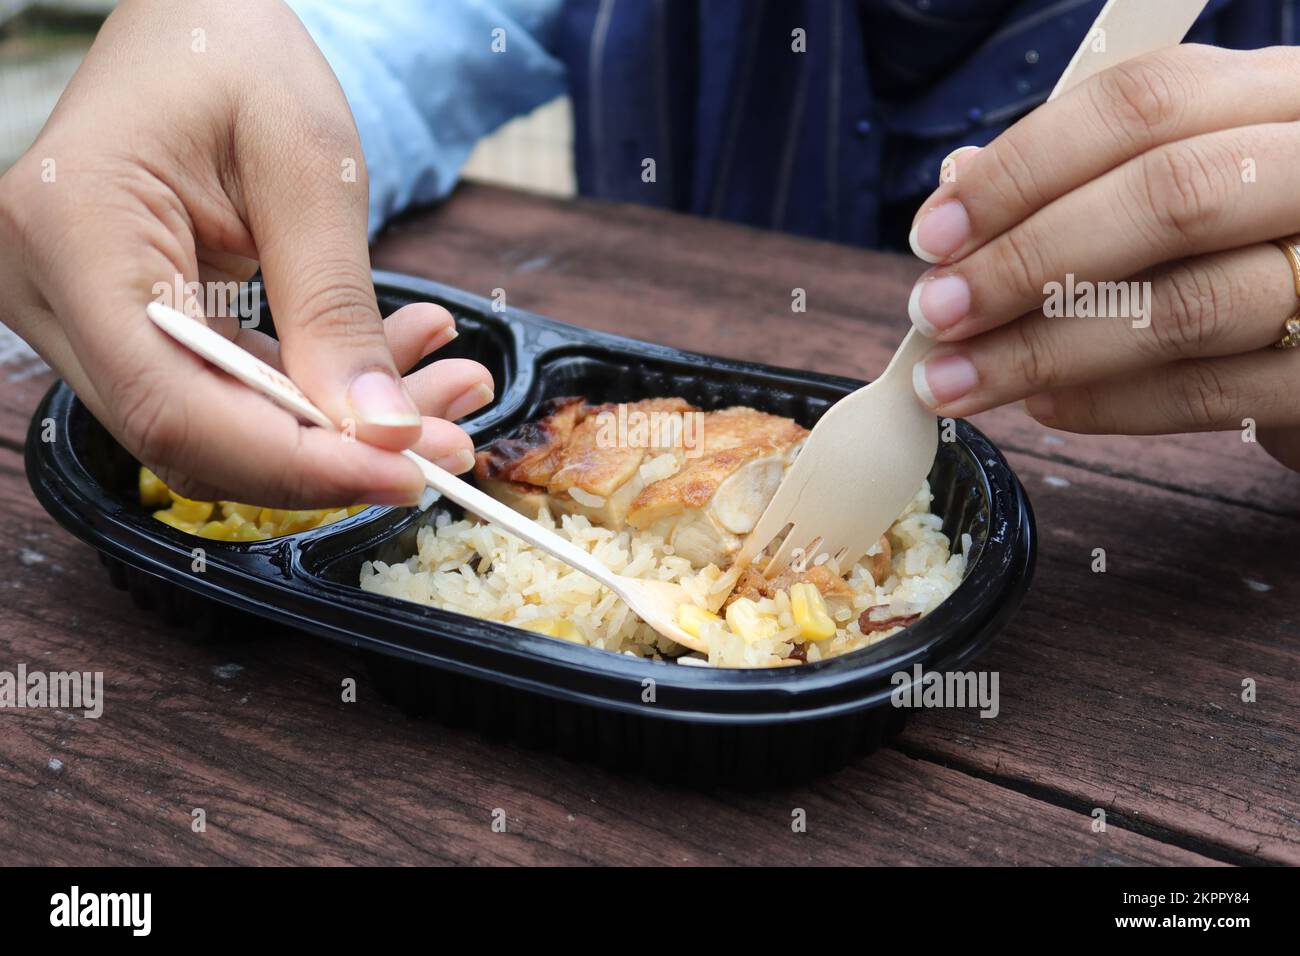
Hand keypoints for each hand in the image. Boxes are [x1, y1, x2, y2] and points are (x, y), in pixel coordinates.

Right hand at [0, 0, 492, 505]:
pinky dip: (311, 395)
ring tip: (446, 389)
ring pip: (215, 427)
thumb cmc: (237, 53)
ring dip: (336, 430)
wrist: (194, 21)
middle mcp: (48, 288)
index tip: (407, 473)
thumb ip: (335, 306)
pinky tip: (397, 365)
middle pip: (193, 434)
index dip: (297, 464)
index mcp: (75, 232)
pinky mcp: (121, 323)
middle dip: (333, 455)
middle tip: (449, 443)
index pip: (176, 405)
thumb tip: (382, 432)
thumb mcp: (308, 167)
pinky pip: (221, 393)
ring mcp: (75, 312)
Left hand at [904, 44, 1299, 470]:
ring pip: (1189, 308)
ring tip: (957, 379)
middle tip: (935, 313)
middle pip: (1171, 197)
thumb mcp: (1180, 176)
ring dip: (1045, 351)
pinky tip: (1041, 406)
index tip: (933, 235)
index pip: (1143, 103)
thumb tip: (958, 180)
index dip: (1023, 170)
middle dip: (1027, 261)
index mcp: (1275, 98)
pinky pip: (1212, 395)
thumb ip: (1083, 173)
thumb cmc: (1239, 243)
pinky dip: (1110, 405)